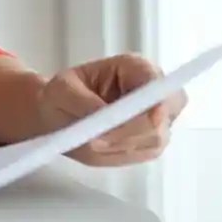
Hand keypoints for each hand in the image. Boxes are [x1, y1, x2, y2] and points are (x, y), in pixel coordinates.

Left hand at [37, 53, 187, 166]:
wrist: (58, 112)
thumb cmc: (60, 95)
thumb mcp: (61, 90)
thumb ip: (84, 102)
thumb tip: (107, 118)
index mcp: (135, 67)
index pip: (159, 87)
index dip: (154, 106)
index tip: (132, 121)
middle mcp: (153, 92)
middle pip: (163, 118)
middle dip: (129, 133)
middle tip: (96, 140)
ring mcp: (157, 118)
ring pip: (155, 141)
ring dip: (121, 146)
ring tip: (91, 141)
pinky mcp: (151, 140)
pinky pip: (145, 154)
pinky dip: (121, 154)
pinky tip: (100, 148)